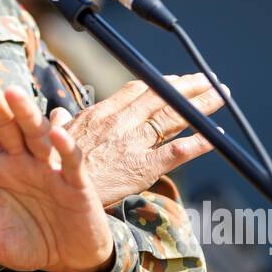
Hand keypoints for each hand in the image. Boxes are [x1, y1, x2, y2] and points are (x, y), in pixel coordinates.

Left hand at [0, 74, 113, 271]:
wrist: (69, 259)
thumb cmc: (29, 243)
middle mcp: (22, 160)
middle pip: (6, 125)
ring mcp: (49, 168)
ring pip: (36, 134)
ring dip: (26, 114)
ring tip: (12, 94)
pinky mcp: (76, 183)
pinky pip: (71, 160)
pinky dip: (65, 146)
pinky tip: (56, 133)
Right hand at [48, 75, 226, 208]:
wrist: (57, 192)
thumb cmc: (50, 167)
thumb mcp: (51, 138)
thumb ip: (61, 125)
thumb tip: (57, 115)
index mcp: (100, 114)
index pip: (135, 91)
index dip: (158, 84)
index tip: (172, 80)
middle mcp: (120, 123)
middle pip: (160, 98)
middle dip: (187, 87)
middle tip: (207, 79)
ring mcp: (133, 143)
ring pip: (174, 117)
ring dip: (200, 104)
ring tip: (220, 94)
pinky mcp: (143, 167)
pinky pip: (178, 151)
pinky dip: (200, 141)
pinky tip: (217, 135)